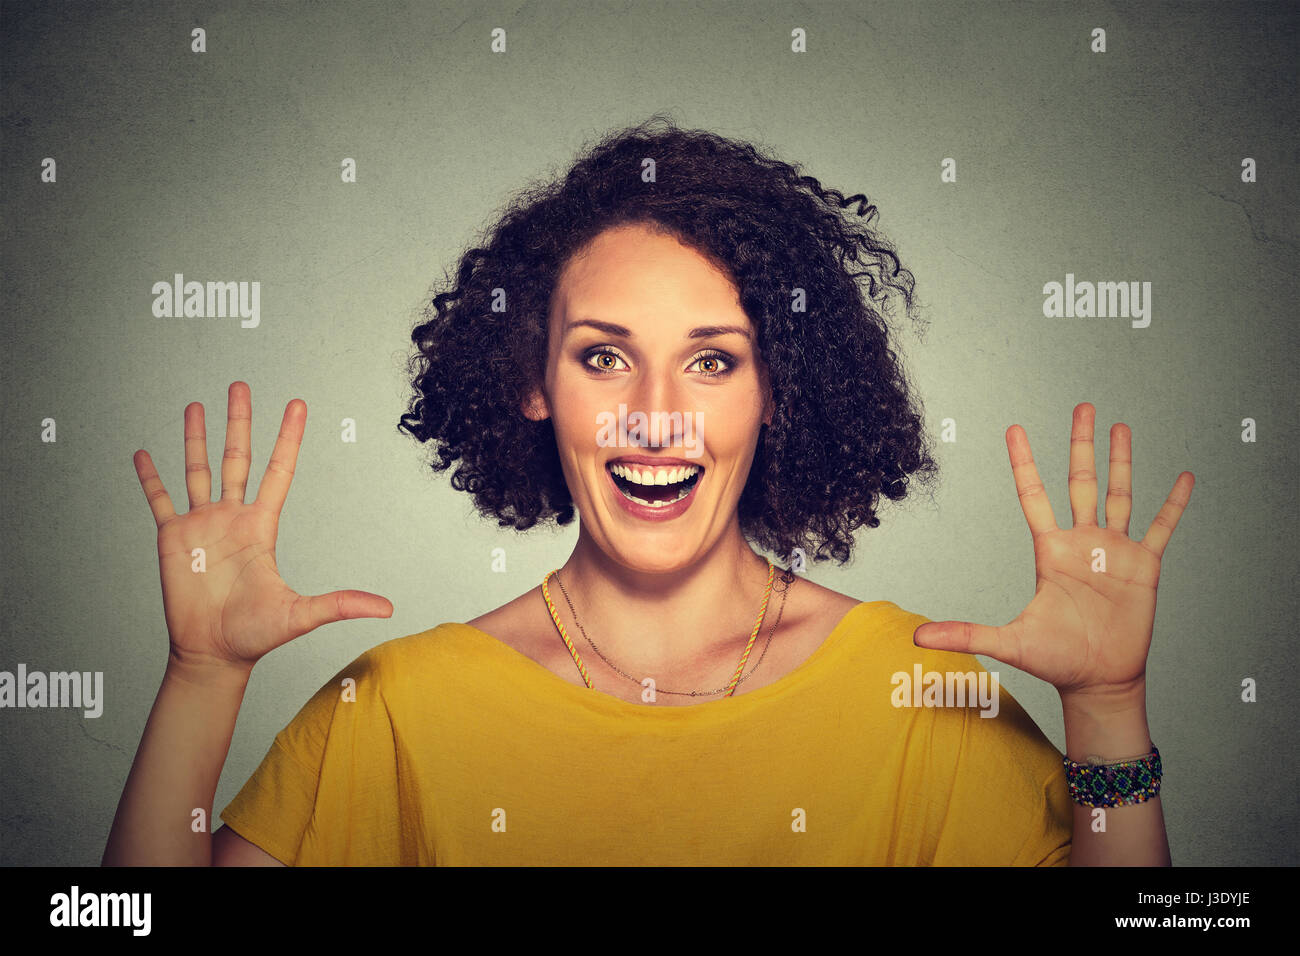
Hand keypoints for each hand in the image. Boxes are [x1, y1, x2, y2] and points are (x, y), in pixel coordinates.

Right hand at [133, 381, 392, 673]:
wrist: (213, 654)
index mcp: (262, 526)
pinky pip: (160, 500)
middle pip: (237, 458)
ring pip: (197, 470)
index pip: (278, 470)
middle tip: (240, 385)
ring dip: (196, 438)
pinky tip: (143, 454)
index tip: (296, 404)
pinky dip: (150, 478)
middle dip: (239, 422)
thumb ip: (340, 605)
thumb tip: (387, 609)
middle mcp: (232, 517)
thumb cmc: (255, 636)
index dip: (287, 437)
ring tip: (197, 405)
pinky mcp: (172, 539)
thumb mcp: (300, 614)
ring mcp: (201, 525)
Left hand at [913, 402, 1193, 700]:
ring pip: (1119, 494)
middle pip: (1081, 481)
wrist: (1098, 681)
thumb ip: (963, 634)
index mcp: (1050, 551)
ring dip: (1122, 462)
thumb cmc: (1055, 660)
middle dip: (1081, 444)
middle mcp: (1082, 542)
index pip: (1033, 496)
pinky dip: (1174, 504)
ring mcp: (1114, 550)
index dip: (1025, 462)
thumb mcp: (1007, 643)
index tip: (1015, 429)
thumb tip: (915, 638)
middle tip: (1083, 406)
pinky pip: (1162, 527)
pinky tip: (1184, 478)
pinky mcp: (1145, 566)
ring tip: (1121, 426)